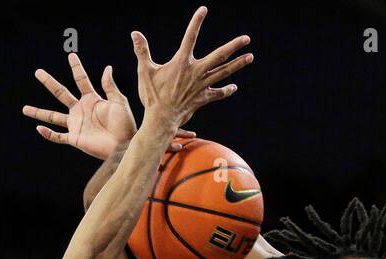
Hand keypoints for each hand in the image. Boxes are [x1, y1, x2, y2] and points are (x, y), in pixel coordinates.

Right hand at [24, 53, 137, 159]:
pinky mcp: (75, 138)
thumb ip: (110, 87)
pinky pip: (58, 136)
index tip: (71, 55)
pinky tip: (38, 128)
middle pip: (61, 93)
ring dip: (38, 113)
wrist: (124, 145)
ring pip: (53, 116)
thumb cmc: (125, 125)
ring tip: (24, 109)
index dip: (76, 67)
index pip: (81, 80)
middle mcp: (81, 110)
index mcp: (92, 99)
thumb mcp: (119, 102)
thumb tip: (107, 68)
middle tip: (37, 72)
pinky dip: (48, 134)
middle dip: (49, 82)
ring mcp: (76, 124)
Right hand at [131, 6, 251, 129]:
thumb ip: (142, 51)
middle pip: (219, 56)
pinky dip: (225, 91)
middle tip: (247, 38)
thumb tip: (134, 33)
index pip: (190, 37)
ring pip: (223, 73)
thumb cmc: (152, 96)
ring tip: (250, 57)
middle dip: (234, 47)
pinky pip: (217, 94)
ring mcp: (201, 86)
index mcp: (181, 63)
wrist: (161, 119)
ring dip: (237, 64)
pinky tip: (234, 87)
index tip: (204, 9)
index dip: (196, 22)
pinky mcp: (202, 98)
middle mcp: (195, 72)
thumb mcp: (145, 71)